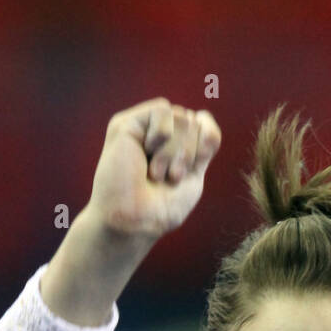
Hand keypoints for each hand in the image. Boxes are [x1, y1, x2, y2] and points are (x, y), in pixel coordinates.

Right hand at [87, 98, 221, 237]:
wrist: (136, 221)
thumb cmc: (162, 207)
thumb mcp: (194, 174)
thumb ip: (203, 143)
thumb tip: (201, 115)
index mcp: (174, 147)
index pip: (204, 126)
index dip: (203, 148)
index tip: (183, 176)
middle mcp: (157, 135)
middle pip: (194, 121)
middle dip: (188, 153)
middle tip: (166, 177)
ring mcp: (141, 129)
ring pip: (181, 116)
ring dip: (173, 151)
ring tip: (154, 172)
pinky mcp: (126, 124)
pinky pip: (163, 109)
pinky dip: (162, 134)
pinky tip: (145, 150)